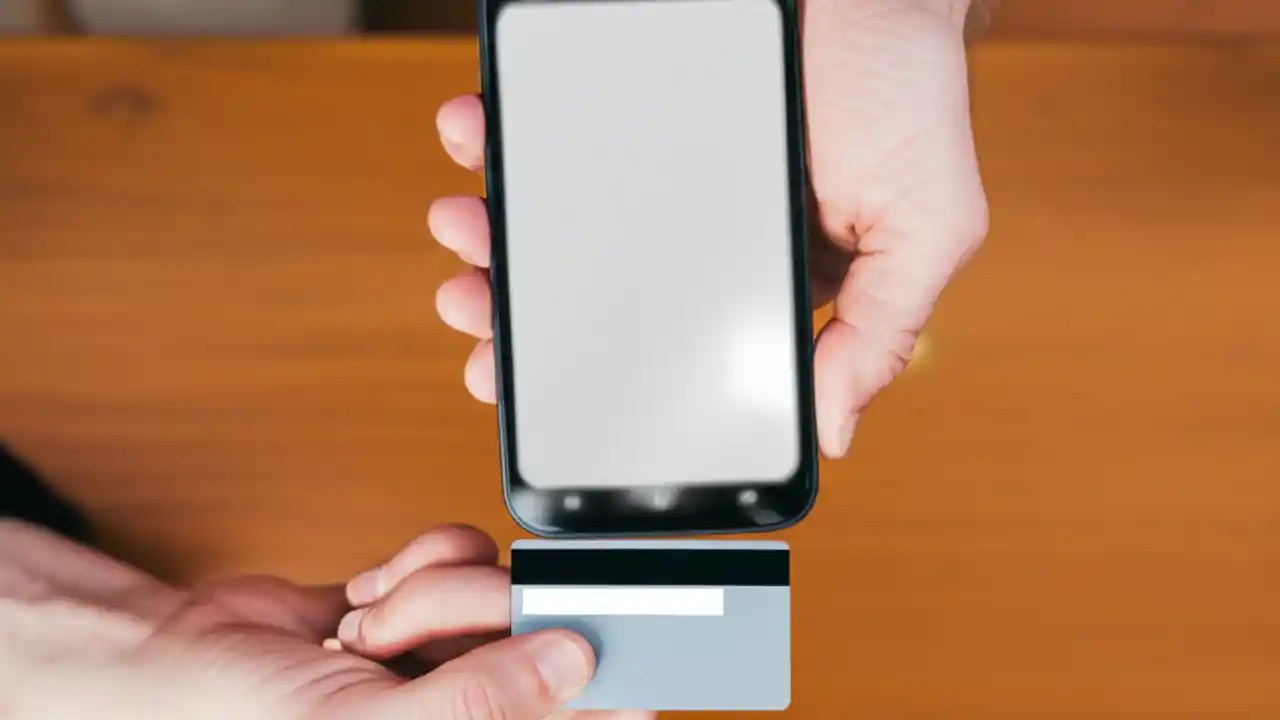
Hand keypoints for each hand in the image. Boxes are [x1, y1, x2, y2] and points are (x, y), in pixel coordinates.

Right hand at [0, 520, 646, 719]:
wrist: (176, 663)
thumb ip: (478, 704)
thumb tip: (577, 665)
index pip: (592, 716)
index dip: (613, 679)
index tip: (622, 629)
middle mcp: (485, 703)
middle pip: (548, 633)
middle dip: (470, 617)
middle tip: (396, 637)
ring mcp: (463, 649)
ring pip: (505, 585)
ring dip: (430, 593)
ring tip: (364, 631)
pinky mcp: (436, 597)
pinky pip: (466, 551)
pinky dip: (418, 561)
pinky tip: (368, 597)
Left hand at [428, 0, 987, 457]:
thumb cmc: (908, 91)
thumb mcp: (925, 225)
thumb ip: (882, 330)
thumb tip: (834, 431)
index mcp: (767, 283)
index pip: (668, 351)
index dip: (594, 376)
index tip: (528, 391)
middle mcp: (700, 238)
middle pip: (591, 296)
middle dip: (518, 314)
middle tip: (473, 314)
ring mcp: (653, 173)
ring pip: (552, 226)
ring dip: (490, 237)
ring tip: (462, 231)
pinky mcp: (622, 108)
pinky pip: (544, 134)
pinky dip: (495, 138)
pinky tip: (470, 138)